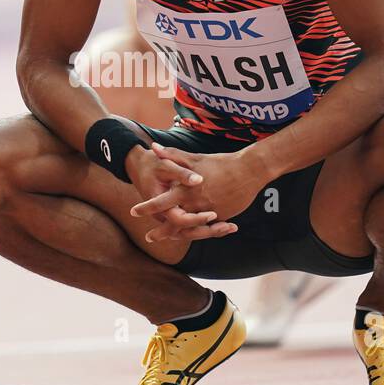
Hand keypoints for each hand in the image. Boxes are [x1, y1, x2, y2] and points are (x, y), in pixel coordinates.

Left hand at [130, 143, 267, 241]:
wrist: (249, 171)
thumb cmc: (221, 163)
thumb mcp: (194, 159)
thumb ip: (172, 156)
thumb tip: (154, 148)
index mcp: (186, 191)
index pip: (161, 202)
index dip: (147, 208)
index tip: (134, 212)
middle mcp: (196, 204)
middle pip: (174, 223)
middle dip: (161, 232)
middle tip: (149, 237)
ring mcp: (209, 213)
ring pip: (190, 229)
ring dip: (178, 234)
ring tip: (169, 237)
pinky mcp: (222, 217)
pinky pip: (207, 228)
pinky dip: (198, 231)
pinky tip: (190, 233)